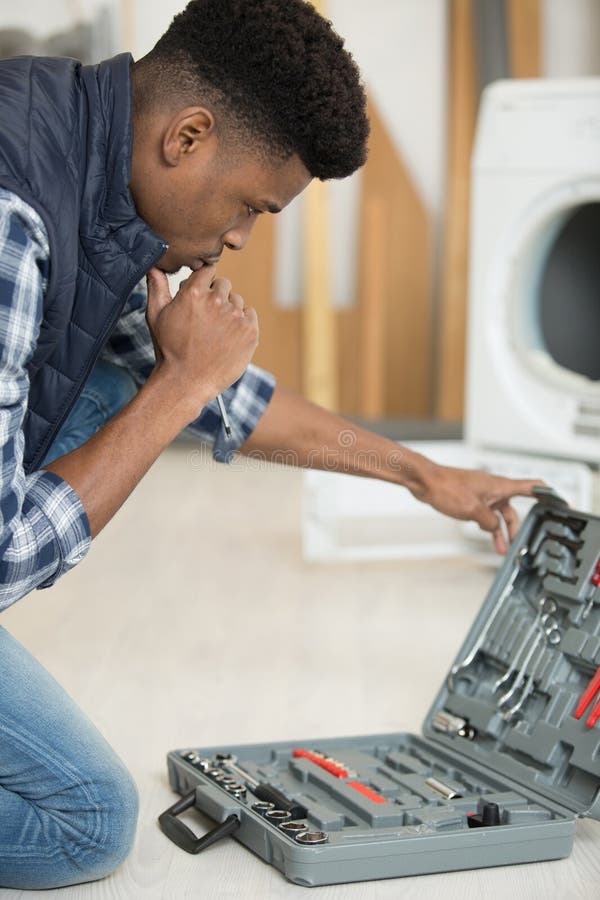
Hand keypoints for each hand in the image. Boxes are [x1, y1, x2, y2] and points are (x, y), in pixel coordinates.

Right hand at [145, 267, 258, 414]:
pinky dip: (241, 323)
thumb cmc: (168, 349)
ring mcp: (235, 316)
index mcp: (194, 292)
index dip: (204, 281)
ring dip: (229, 310)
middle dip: (215, 296)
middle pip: (224, 285)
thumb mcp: (155, 315)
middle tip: (205, 319)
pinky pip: (249, 315)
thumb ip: (157, 286)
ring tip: (215, 332)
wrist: (186, 382)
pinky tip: (227, 337)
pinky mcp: (250, 331)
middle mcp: (217, 300)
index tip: (201, 293)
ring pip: (237, 301)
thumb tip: (154, 266)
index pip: (208, 270)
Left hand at [409, 460, 544, 553]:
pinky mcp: (470, 497)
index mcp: (500, 486)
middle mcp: (493, 488)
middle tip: (516, 543)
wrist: (425, 481)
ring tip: (500, 547)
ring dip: (499, 530)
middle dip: (515, 527)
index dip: (547, 494)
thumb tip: (493, 528)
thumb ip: (489, 522)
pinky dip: (487, 524)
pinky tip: (484, 534)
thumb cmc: (446, 487)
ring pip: (497, 513)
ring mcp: (482, 492)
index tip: (559, 502)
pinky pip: (485, 513)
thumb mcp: (472, 510)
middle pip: (512, 509)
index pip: (531, 487)